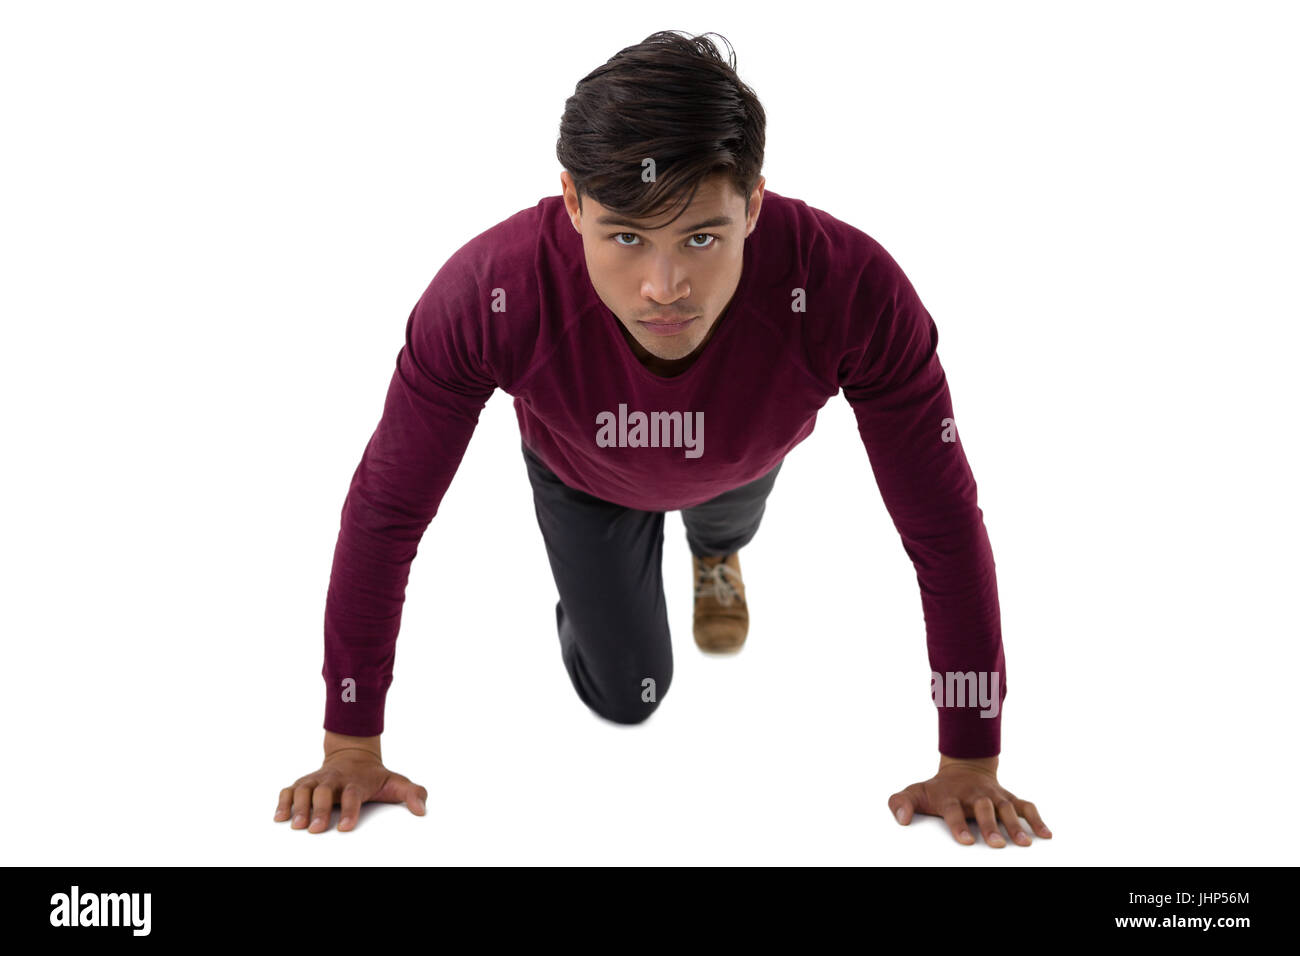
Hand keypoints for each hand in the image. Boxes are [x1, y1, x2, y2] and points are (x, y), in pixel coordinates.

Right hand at [274, 747, 427, 832]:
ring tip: (296, 825)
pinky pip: (289, 790)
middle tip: (316, 829)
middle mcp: (334, 780)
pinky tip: (279, 818)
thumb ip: (412, 794)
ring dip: (299, 807)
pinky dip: (282, 802)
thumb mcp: (396, 782)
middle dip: (319, 810)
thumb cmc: (373, 776)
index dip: (349, 810)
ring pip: (304, 789)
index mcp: (356, 781)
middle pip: (324, 792)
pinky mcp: (303, 783)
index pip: (353, 794)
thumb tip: (422, 810)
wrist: (352, 755)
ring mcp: (317, 780)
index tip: (346, 828)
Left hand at [888, 754, 1050, 846]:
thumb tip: (902, 819)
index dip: (958, 825)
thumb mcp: (915, 792)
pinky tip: (1046, 835)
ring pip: (1007, 808)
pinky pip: (1025, 806)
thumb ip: (901, 803)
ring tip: (1025, 844)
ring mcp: (993, 795)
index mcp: (951, 796)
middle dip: (990, 826)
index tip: (965, 842)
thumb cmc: (938, 789)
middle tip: (997, 845)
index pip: (953, 810)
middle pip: (984, 809)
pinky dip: (1037, 819)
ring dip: (1016, 825)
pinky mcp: (1008, 797)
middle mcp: (974, 795)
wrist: (963, 767)